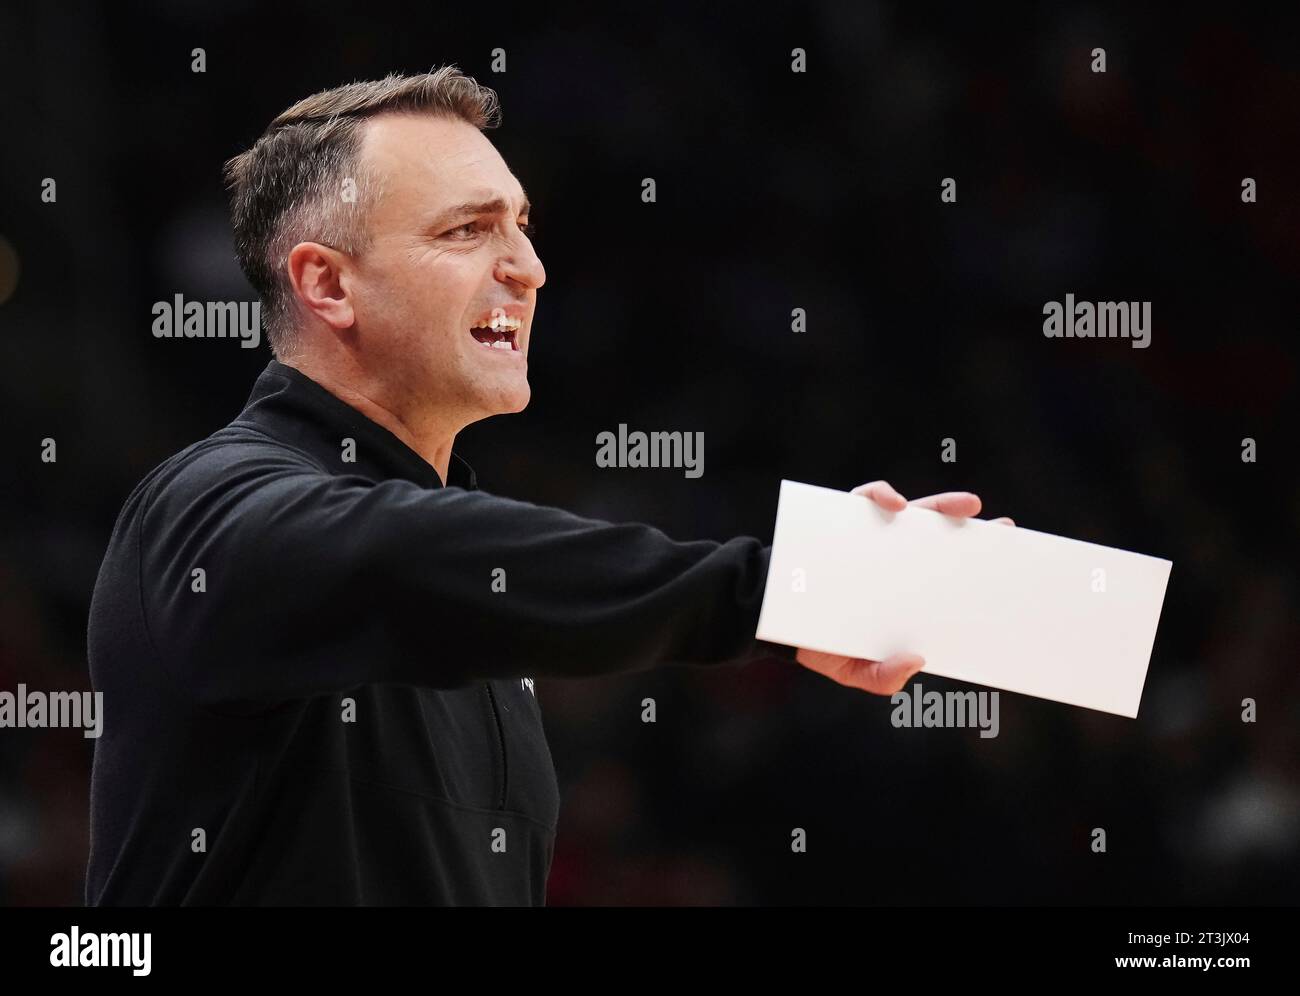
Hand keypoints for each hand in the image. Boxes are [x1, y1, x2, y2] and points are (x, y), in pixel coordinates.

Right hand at [793, 479, 1014, 693]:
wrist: (771, 614)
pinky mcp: (844, 518)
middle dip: (978, 533)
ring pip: (915, 513)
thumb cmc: (820, 642)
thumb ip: (882, 677)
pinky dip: (881, 495)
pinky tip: (894, 505)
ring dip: (943, 505)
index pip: (951, 575)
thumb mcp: (853, 671)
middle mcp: (897, 559)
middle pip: (943, 539)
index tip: (1013, 566)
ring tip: (967, 506)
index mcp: (908, 591)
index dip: (981, 568)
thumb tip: (917, 661)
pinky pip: (866, 499)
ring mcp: (872, 536)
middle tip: (1005, 528)